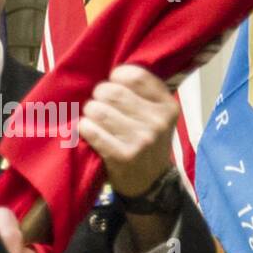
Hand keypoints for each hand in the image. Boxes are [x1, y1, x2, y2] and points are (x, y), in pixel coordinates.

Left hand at [78, 65, 177, 197]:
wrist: (150, 183)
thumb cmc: (147, 141)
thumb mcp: (157, 116)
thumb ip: (143, 93)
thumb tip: (111, 69)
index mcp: (168, 106)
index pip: (135, 76)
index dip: (116, 77)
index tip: (113, 85)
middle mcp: (157, 122)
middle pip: (112, 92)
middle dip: (99, 96)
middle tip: (98, 104)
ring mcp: (141, 140)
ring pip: (98, 110)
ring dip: (90, 113)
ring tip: (94, 119)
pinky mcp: (122, 156)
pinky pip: (91, 130)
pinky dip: (84, 128)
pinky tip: (88, 131)